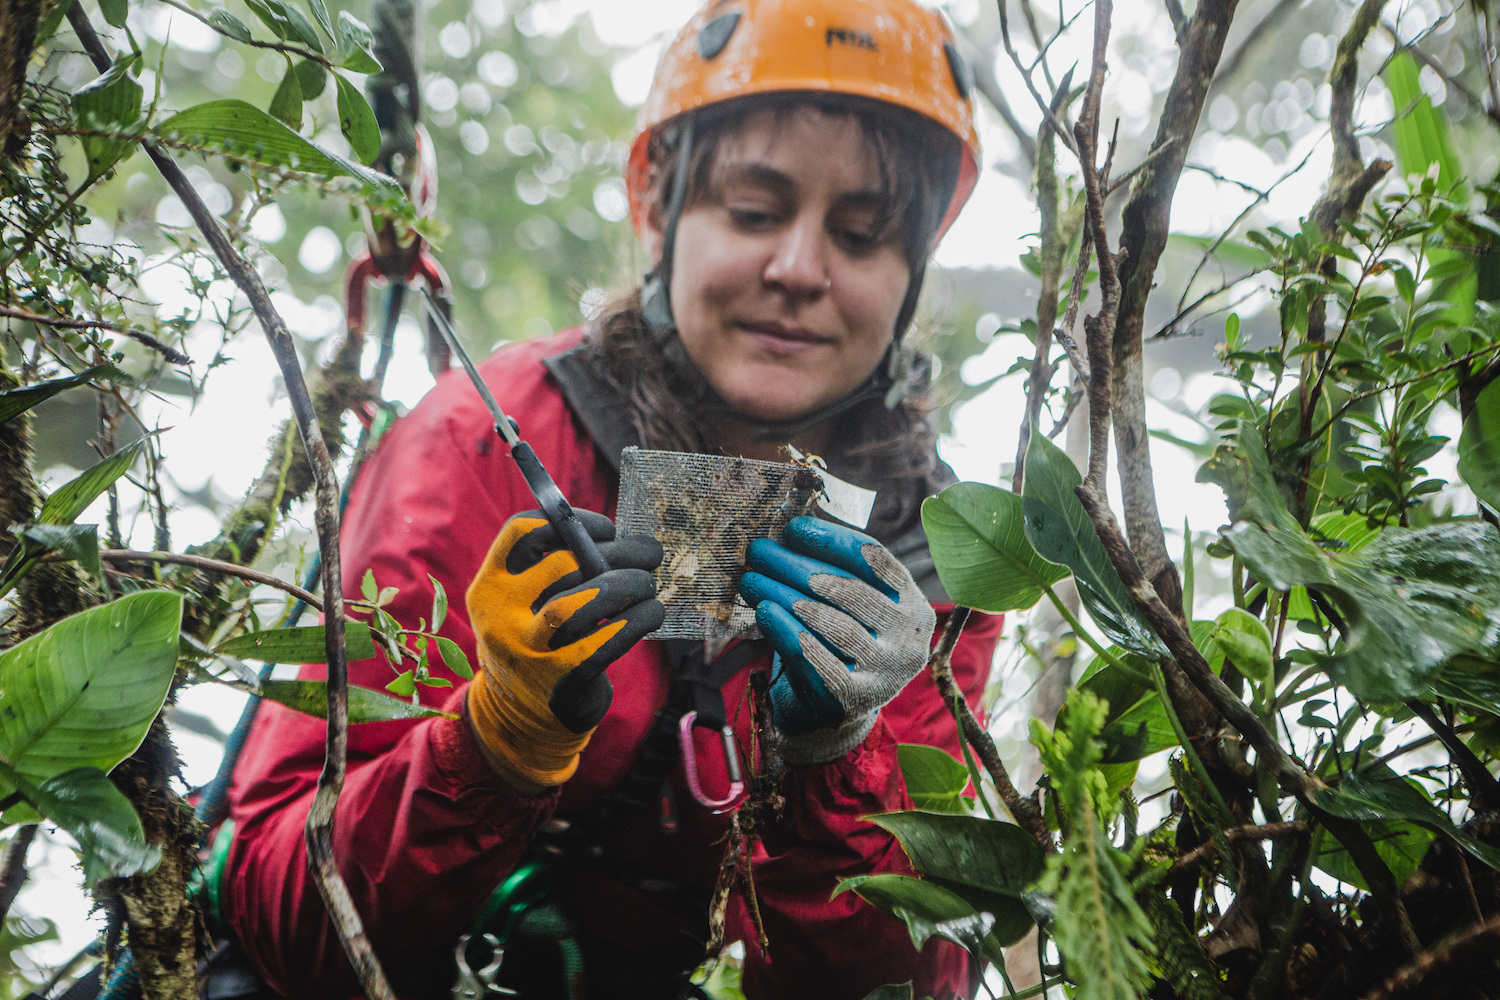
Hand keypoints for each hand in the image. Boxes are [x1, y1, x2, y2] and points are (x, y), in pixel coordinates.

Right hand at [466, 510, 663, 790]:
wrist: (521, 722)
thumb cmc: (538, 645)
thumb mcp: (525, 606)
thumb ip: (557, 570)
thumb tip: (629, 542)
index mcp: (489, 586)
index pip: (522, 531)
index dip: (573, 521)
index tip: (608, 529)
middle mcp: (500, 616)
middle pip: (563, 564)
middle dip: (617, 553)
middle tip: (649, 555)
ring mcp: (528, 651)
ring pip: (580, 602)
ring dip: (627, 585)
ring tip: (649, 585)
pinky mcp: (561, 679)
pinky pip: (605, 641)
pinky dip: (637, 621)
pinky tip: (652, 613)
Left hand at [740, 516, 936, 763]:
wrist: (837, 706)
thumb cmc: (841, 640)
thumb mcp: (853, 606)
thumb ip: (836, 571)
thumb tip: (791, 531)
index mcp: (913, 604)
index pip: (875, 560)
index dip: (832, 540)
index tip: (792, 528)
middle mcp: (908, 638)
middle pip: (850, 591)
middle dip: (798, 565)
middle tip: (759, 551)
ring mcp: (886, 672)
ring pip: (833, 625)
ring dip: (787, 597)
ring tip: (752, 580)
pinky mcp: (855, 699)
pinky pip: (819, 662)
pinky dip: (789, 634)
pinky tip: (765, 614)